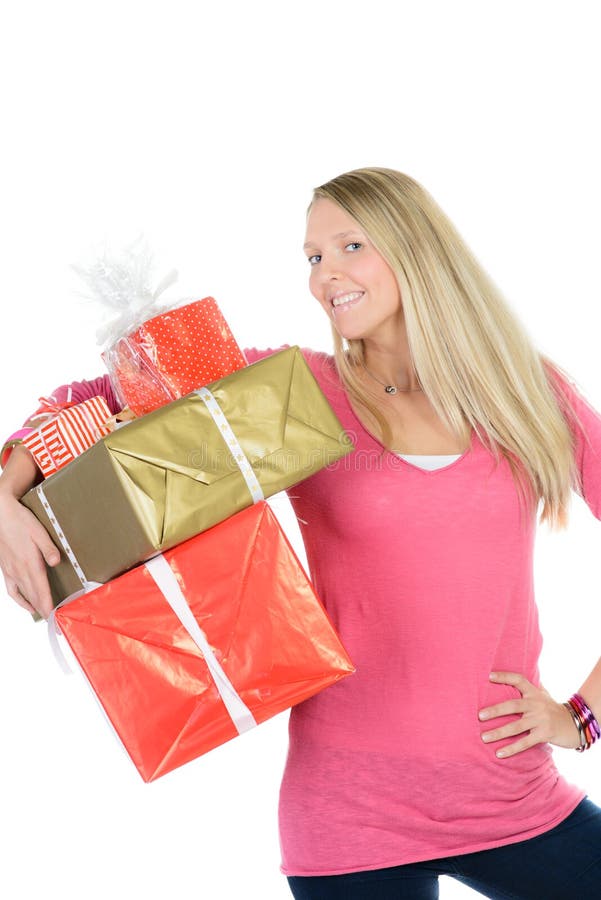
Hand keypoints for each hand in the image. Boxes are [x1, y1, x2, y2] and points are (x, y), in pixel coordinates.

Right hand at [0, 491, 59, 619]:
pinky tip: (26, 604)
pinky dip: (20, 600)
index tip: (54, 618)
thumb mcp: (39, 532)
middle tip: (53, 621)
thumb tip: (57, 562)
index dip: (48, 606)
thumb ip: (48, 548)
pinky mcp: (6, 569)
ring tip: (43, 615)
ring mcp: (12, 571)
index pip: (41, 591)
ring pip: (24, 594)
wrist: (1, 515)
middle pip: (34, 596)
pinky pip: (12, 590)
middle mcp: (20, 571)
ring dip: (34, 606)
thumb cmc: (20, 521)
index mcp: (30, 563)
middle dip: (44, 610)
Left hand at [478, 671, 579, 756]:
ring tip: (484, 737)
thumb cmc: (552, 709)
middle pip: (513, 705)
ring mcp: (541, 719)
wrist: (575, 724)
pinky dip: (512, 748)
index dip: (504, 677)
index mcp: (534, 692)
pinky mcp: (545, 734)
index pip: (519, 680)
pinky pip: (525, 742)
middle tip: (479, 716)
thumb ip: (529, 687)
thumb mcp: (543, 695)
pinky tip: (499, 753)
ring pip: (516, 726)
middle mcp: (537, 704)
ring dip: (499, 733)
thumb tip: (515, 672)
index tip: (489, 676)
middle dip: (495, 710)